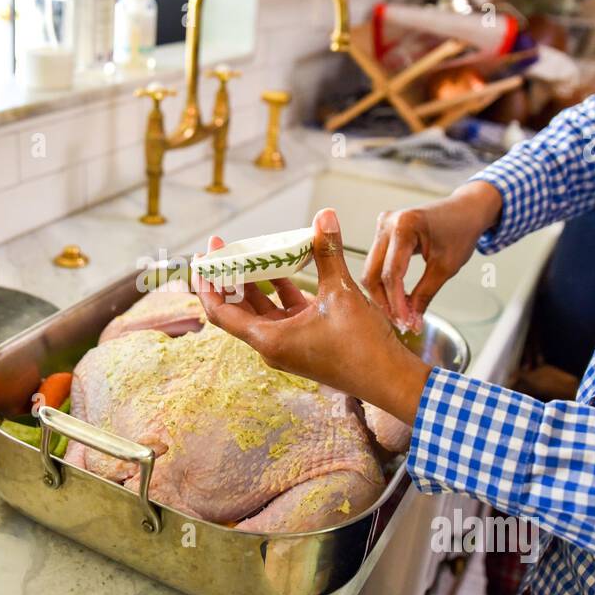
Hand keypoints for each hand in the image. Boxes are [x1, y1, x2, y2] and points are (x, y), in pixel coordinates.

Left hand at [192, 209, 430, 424]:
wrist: (390, 379)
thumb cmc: (363, 345)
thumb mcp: (342, 293)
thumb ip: (328, 252)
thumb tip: (324, 215)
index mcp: (269, 340)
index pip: (220, 311)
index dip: (208, 284)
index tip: (204, 258)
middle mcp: (272, 345)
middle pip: (236, 309)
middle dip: (228, 278)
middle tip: (224, 247)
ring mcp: (288, 344)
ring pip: (260, 310)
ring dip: (253, 282)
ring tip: (250, 251)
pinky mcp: (306, 341)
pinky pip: (282, 312)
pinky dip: (279, 290)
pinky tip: (284, 265)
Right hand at [362, 180, 502, 331]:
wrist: (465, 210)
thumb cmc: (460, 232)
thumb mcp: (446, 267)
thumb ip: (425, 294)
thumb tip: (411, 321)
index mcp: (404, 226)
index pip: (392, 273)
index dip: (396, 302)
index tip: (405, 323)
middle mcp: (387, 223)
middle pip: (373, 272)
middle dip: (384, 301)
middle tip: (400, 322)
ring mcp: (382, 225)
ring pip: (371, 270)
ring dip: (383, 294)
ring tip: (400, 312)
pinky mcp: (382, 232)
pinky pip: (376, 263)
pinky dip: (385, 282)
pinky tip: (397, 297)